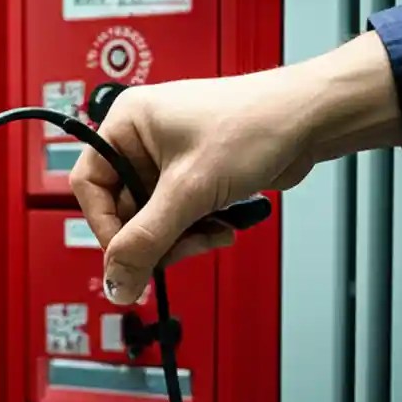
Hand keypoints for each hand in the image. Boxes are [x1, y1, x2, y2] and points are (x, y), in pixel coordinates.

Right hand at [69, 31, 401, 304]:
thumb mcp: (190, 189)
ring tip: (208, 233)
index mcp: (126, 123)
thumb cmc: (255, 122)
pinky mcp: (195, 176)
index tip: (127, 258)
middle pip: (123, 209)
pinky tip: (220, 226)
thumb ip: (148, 241)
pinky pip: (178, 216)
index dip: (107, 227)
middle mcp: (143, 140)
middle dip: (154, 236)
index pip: (90, 187)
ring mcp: (170, 159)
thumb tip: (117, 282)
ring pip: (153, 218)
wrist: (311, 118)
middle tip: (177, 248)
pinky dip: (196, 229)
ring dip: (180, 237)